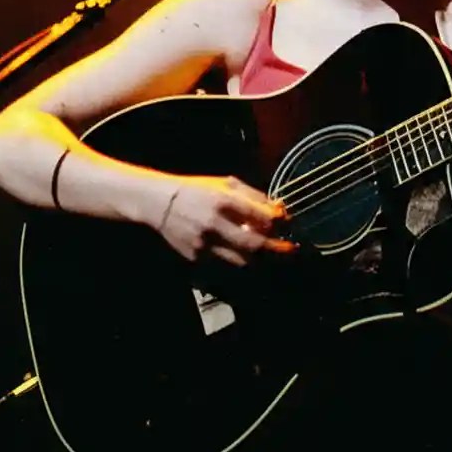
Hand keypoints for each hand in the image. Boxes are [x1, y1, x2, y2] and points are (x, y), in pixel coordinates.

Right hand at [145, 174, 292, 266]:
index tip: (289, 225)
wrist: (159, 203)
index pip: (262, 218)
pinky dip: (241, 265)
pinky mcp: (196, 258)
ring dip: (261, 261)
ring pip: (242, 262)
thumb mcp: (225, 183)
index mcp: (223, 201)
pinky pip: (226, 267)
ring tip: (272, 257)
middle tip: (292, 250)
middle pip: (255, 245)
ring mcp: (204, 245)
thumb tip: (280, 210)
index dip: (281, 224)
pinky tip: (250, 260)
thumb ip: (254, 196)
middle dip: (278, 250)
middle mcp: (214, 224)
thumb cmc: (197, 190)